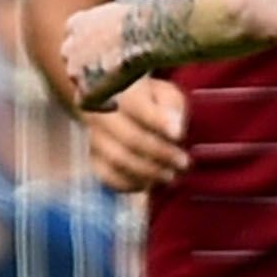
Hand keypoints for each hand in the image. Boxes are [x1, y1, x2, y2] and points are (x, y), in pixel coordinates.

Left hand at [55, 0, 164, 110]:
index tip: (103, 53)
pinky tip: (114, 104)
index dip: (88, 48)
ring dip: (94, 85)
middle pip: (74, 61)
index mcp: (76, 23)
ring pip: (79, 81)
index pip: (76, 38)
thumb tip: (131, 30)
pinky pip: (85, 103)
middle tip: (108, 74)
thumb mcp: (122, 14)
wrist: (142, 33)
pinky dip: (100, 105)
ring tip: (115, 89)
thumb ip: (115, 25)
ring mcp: (74, 69)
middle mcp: (69, 45)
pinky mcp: (85, 89)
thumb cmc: (142, 20)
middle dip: (87, 67)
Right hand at [80, 72, 190, 194]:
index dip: (159, 122)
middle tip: (183, 162)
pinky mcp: (93, 158)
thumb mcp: (164, 93)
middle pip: (130, 138)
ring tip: (170, 175)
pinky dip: (129, 184)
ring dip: (147, 172)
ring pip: (117, 159)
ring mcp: (94, 137)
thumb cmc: (148, 100)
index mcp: (121, 92)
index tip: (178, 135)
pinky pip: (107, 176)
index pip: (138, 106)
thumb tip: (175, 130)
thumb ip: (172, 106)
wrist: (112, 104)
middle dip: (160, 153)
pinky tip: (148, 183)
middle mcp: (101, 114)